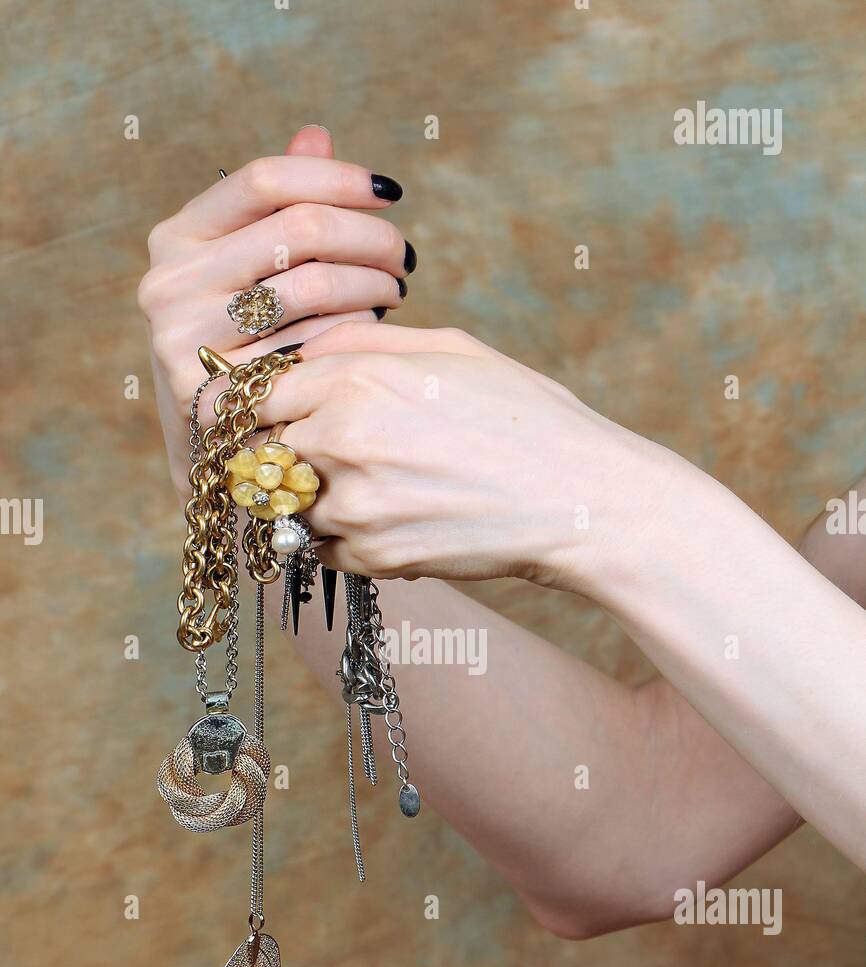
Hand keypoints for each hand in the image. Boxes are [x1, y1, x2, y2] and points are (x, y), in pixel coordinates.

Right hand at [138, 125, 413, 494]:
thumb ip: (279, 207)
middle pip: (299, 229)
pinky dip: (356, 334)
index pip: (266, 179)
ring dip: (375, 285)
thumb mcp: (246, 270)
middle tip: (405, 256)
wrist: (214, 445)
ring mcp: (186, 342)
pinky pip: (315, 347)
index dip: (336, 178)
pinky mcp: (215, 395)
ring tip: (395, 291)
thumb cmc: (243, 342)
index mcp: (176, 238)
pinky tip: (372, 334)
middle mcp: (169, 284)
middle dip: (370, 236)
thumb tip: (317, 134)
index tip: (389, 193)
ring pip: (315, 288)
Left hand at [255, 319, 666, 590]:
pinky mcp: (374, 558)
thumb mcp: (450, 350)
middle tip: (317, 454)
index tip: (274, 412)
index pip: (254, 393)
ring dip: (309, 501)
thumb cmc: (523, 416)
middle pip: (262, 452)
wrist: (578, 500)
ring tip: (366, 489)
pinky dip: (340, 540)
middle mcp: (342, 441)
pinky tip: (388, 519)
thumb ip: (366, 344)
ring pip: (287, 507)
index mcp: (356, 379)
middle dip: (282, 454)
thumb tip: (308, 350)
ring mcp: (355, 506)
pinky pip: (321, 551)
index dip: (262, 403)